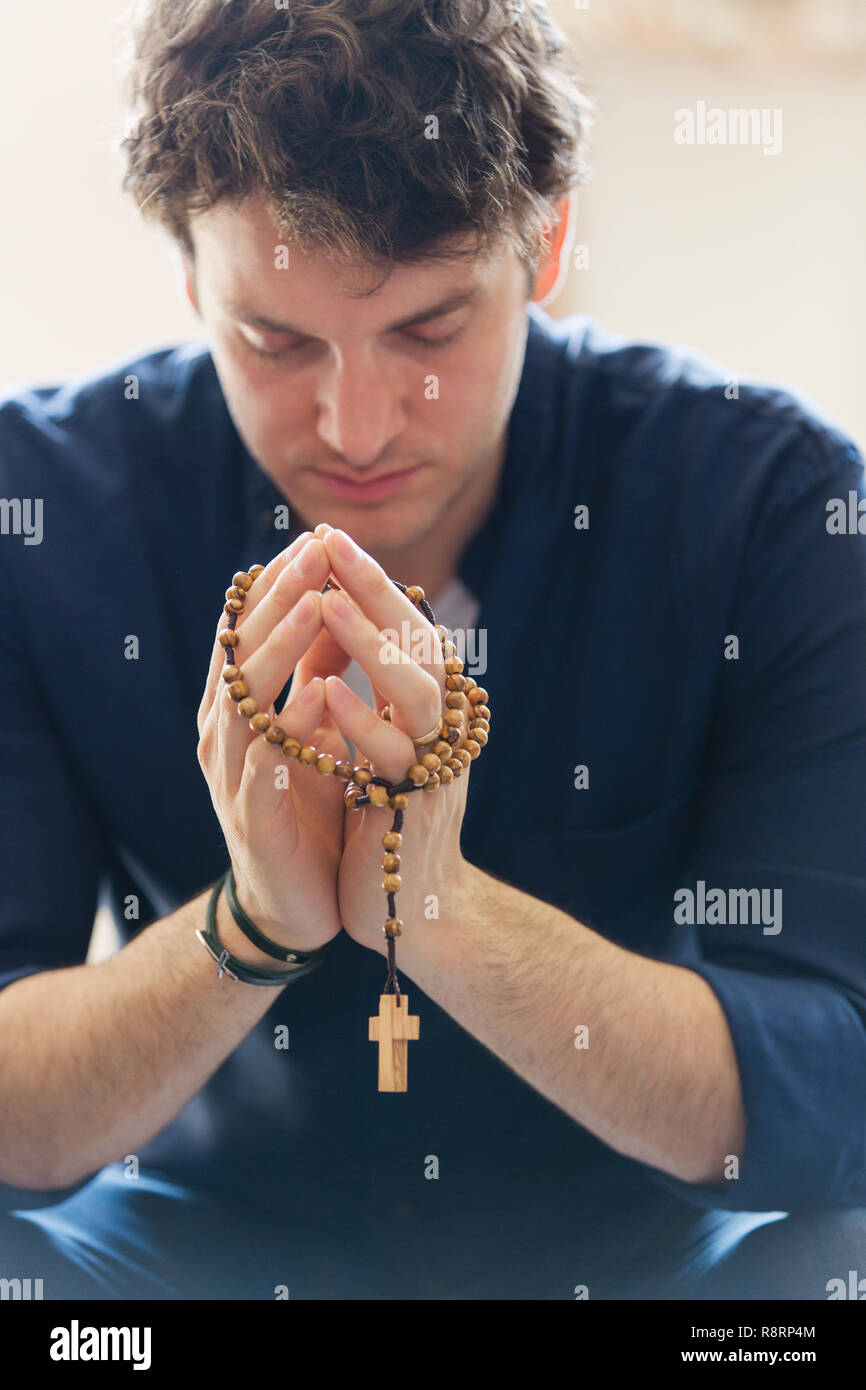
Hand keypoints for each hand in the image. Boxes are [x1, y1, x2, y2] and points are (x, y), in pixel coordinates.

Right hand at [197, 528, 352, 953]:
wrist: (292, 903)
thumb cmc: (306, 807)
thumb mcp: (316, 729)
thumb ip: (319, 673)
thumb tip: (338, 602)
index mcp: (238, 708)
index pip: (251, 630)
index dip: (279, 583)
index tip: (315, 536)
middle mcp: (225, 734)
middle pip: (243, 651)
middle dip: (282, 597)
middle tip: (315, 547)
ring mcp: (233, 777)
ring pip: (246, 700)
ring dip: (281, 649)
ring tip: (315, 603)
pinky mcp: (253, 822)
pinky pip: (266, 768)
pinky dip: (288, 729)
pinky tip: (314, 698)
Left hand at [317, 528, 472, 954]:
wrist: (412, 911)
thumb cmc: (384, 821)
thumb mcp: (368, 741)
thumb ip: (360, 685)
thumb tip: (331, 612)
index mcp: (422, 709)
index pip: (403, 629)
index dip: (368, 583)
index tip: (327, 535)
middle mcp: (437, 729)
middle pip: (418, 643)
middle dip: (374, 590)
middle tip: (333, 541)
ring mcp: (431, 766)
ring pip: (414, 694)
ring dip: (371, 647)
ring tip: (331, 603)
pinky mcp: (413, 810)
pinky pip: (392, 760)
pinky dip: (360, 725)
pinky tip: (327, 693)